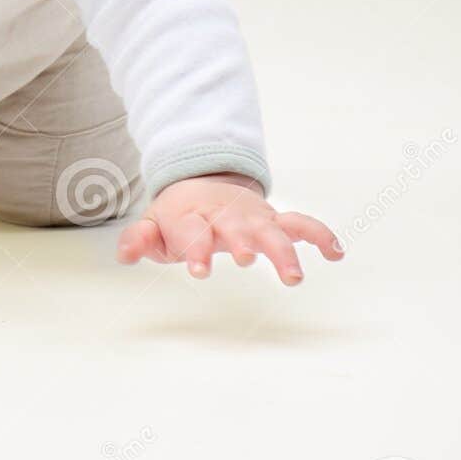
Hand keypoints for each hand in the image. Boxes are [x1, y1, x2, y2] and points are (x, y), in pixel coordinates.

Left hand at [115, 172, 343, 285]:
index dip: (196, 249)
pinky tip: (336, 253)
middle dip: (241, 242)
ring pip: (272, 230)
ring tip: (294, 276)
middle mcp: (225, 214)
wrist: (201, 183)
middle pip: (235, 227)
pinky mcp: (273, 220)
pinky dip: (319, 235)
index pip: (193, 231)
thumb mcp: (153, 225)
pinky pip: (301, 224)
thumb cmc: (177, 217)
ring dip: (284, 250)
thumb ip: (140, 239)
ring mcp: (252, 217)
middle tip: (246, 261)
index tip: (200, 271)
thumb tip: (124, 255)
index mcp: (192, 215)